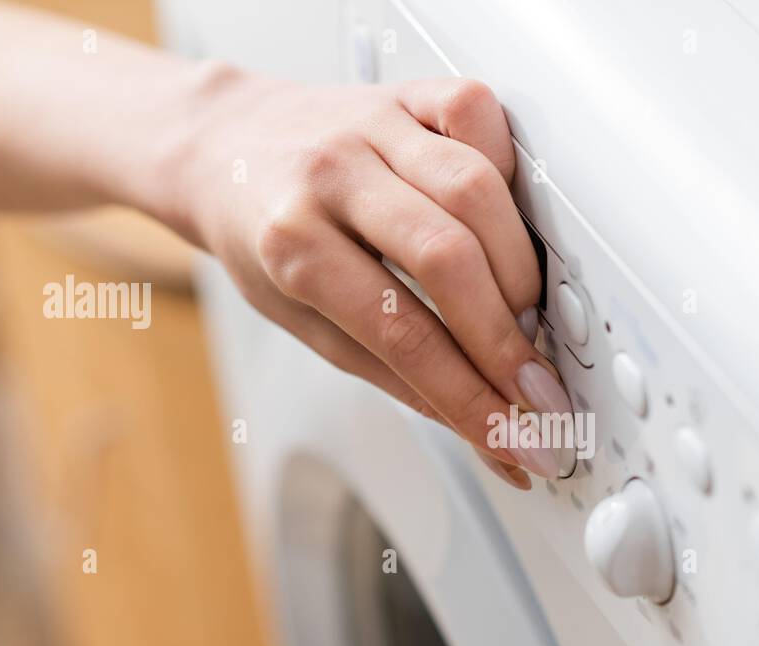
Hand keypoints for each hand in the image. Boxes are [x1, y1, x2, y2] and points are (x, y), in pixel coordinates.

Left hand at [170, 68, 572, 487]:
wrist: (222, 149)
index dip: (472, 399)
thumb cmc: (261, 238)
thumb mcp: (304, 326)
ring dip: (518, 273)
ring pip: (476, 190)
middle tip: (535, 393)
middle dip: (507, 344)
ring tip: (524, 319)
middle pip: (449, 259)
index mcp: (292, 246)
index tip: (514, 438)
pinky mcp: (406, 94)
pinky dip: (508, 168)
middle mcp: (332, 176)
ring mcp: (372, 127)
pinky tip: (507, 219)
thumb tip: (478, 426)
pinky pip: (478, 113)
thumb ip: (396, 376)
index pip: (404, 337)